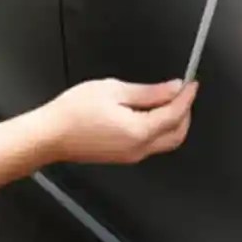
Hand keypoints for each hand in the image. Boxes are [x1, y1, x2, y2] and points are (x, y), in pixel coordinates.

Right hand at [43, 78, 198, 164]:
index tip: (191, 85)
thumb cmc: (73, 112)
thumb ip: (148, 91)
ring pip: (166, 142)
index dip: (186, 98)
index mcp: (139, 131)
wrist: (50, 135)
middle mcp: (139, 148)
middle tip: (182, 93)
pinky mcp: (123, 156)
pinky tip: (150, 113)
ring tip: (167, 100)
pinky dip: (159, 128)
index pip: (175, 114)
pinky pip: (151, 144)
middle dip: (185, 113)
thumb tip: (172, 89)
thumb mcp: (114, 90)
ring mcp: (131, 155)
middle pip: (177, 134)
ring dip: (173, 122)